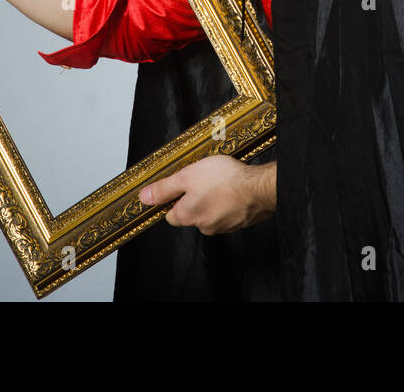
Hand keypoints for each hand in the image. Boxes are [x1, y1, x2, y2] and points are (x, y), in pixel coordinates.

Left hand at [139, 156, 274, 235]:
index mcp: (188, 216)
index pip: (170, 214)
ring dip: (213, 199)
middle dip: (195, 198)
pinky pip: (228, 212)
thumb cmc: (225, 180)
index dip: (173, 199)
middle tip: (203, 179)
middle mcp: (204, 226)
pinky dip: (229, 202)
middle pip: (191, 213)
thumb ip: (164, 188)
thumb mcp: (187, 176)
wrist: (259, 187)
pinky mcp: (240, 222)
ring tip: (221, 181)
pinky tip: (234, 188)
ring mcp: (224, 226)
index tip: (180, 186)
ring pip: (211, 212)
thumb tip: (144, 198)